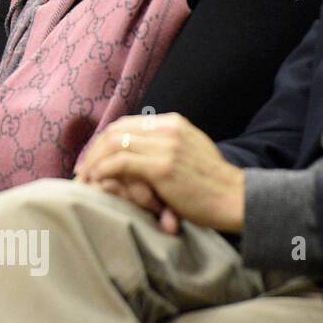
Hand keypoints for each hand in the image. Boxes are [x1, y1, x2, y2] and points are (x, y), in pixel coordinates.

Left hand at [75, 113, 244, 232]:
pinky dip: (102, 171)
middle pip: (115, 131)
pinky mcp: (162, 166)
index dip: (104, 140)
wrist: (239, 199)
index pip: (126, 124)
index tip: (93, 157)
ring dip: (93, 161)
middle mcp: (168, 128)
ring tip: (85, 177)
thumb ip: (165, 146)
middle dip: (94, 149)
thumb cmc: (212, 184)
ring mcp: (165, 146)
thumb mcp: (189, 152)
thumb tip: (136, 153)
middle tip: (82, 168)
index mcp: (173, 123)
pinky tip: (96, 181)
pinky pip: (119, 163)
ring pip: (113, 144)